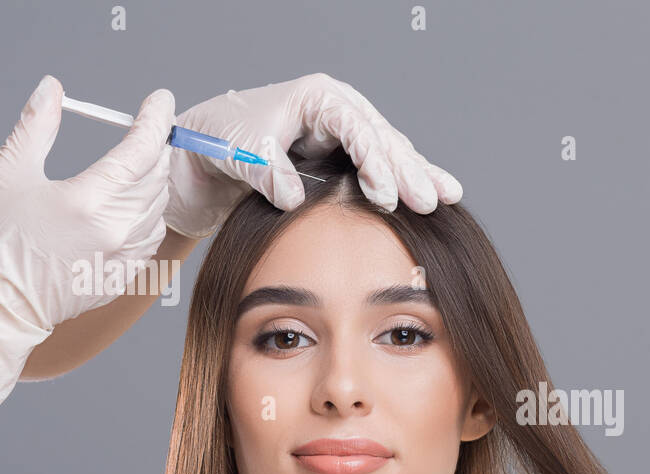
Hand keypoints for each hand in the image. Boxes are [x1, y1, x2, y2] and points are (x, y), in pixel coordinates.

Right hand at [0, 75, 173, 411]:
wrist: (3, 303)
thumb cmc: (0, 243)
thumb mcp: (9, 173)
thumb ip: (36, 125)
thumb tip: (52, 90)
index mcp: (90, 200)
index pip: (142, 149)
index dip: (156, 119)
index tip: (160, 101)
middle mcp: (118, 228)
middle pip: (158, 175)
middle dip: (156, 145)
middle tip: (148, 127)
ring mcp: (128, 254)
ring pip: (160, 204)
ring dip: (154, 179)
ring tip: (136, 164)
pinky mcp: (129, 272)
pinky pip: (153, 233)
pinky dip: (149, 211)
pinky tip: (130, 203)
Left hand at [164, 72, 462, 237]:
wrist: (203, 153)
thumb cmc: (221, 140)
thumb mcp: (241, 154)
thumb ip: (267, 173)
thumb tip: (293, 196)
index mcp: (317, 97)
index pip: (357, 128)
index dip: (375, 162)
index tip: (386, 196)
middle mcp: (337, 110)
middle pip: (383, 138)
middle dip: (408, 170)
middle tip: (429, 200)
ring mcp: (344, 132)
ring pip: (390, 151)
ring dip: (417, 175)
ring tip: (447, 196)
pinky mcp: (343, 156)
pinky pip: (381, 166)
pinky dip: (404, 182)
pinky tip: (432, 194)